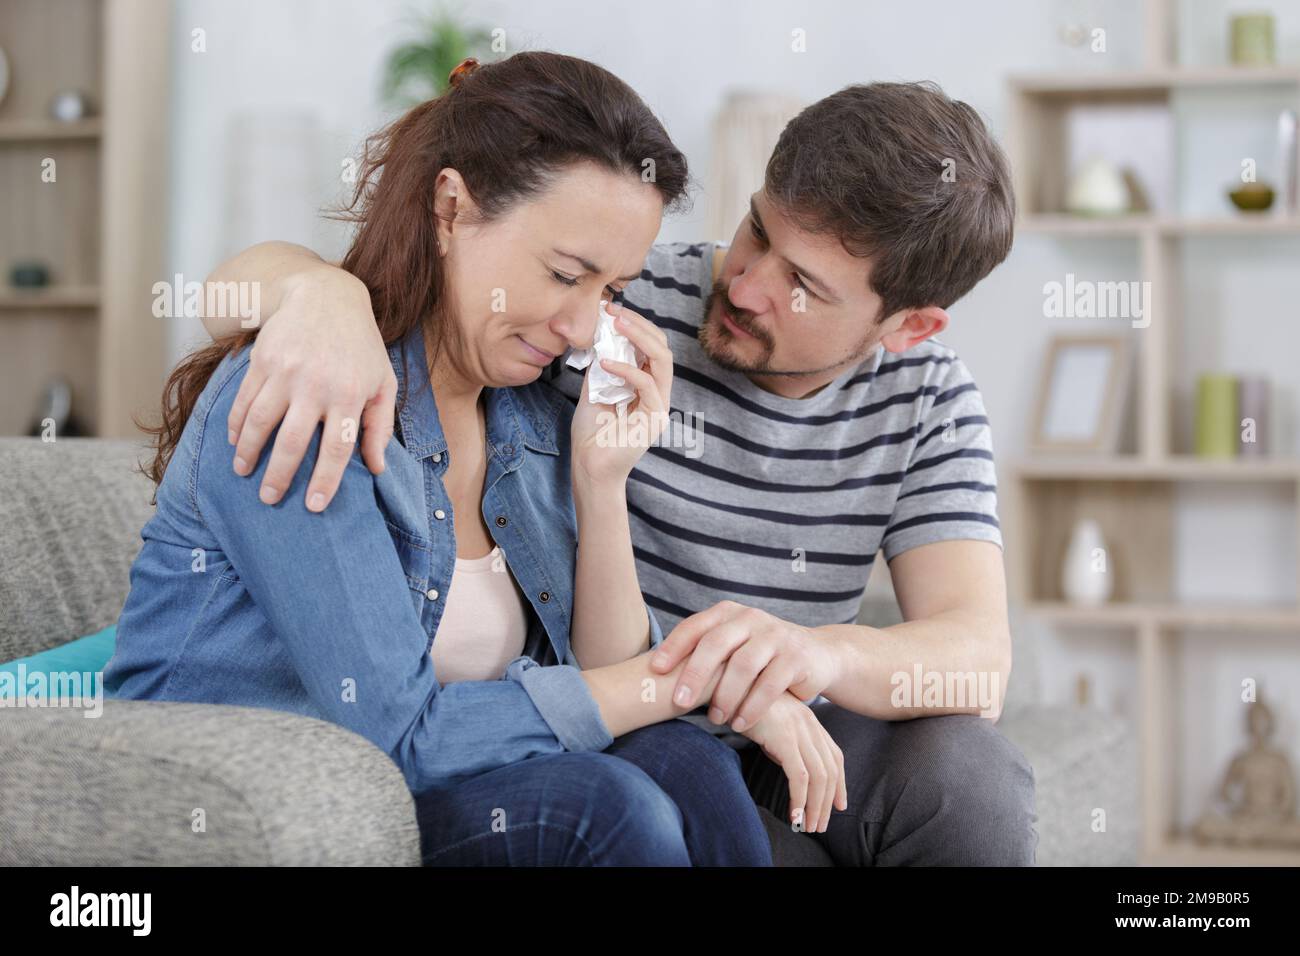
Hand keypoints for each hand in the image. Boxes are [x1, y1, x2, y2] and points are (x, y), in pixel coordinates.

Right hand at [227, 266, 396, 510]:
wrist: (326, 296)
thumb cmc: (361, 346)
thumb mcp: (383, 382)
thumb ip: (380, 426)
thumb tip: (377, 469)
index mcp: (350, 395)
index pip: (337, 449)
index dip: (325, 481)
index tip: (314, 506)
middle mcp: (317, 386)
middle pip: (293, 442)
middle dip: (279, 476)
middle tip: (269, 499)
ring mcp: (287, 372)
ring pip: (260, 422)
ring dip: (248, 453)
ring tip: (244, 472)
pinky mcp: (263, 360)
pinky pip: (244, 399)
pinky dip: (236, 424)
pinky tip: (235, 441)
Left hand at [569, 304, 672, 487]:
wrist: (590, 468)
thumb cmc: (591, 434)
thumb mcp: (594, 390)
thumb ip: (601, 367)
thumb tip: (598, 337)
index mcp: (647, 386)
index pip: (651, 346)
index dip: (635, 325)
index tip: (610, 311)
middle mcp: (658, 393)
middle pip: (662, 347)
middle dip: (639, 324)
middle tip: (614, 311)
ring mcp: (659, 406)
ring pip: (663, 360)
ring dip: (639, 337)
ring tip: (616, 324)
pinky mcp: (654, 418)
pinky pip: (648, 384)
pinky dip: (628, 369)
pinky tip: (606, 362)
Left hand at [652, 601, 838, 731]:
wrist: (815, 655)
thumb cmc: (760, 656)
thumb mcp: (732, 647)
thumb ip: (703, 653)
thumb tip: (653, 677)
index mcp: (728, 613)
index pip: (695, 626)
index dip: (673, 647)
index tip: (654, 671)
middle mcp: (751, 618)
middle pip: (716, 643)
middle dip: (695, 675)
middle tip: (679, 703)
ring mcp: (775, 635)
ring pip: (744, 665)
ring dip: (725, 696)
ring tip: (716, 719)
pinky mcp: (796, 656)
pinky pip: (770, 684)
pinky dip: (752, 707)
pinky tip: (740, 723)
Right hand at [738, 691, 847, 832]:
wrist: (723, 683)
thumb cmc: (740, 703)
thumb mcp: (771, 722)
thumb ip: (784, 740)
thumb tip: (789, 764)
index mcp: (808, 718)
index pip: (834, 755)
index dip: (840, 783)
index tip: (839, 805)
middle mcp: (808, 723)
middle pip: (830, 769)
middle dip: (827, 802)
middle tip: (820, 826)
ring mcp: (798, 729)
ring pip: (819, 777)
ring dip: (815, 806)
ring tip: (807, 826)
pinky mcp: (783, 737)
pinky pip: (800, 776)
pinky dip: (800, 799)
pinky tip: (795, 816)